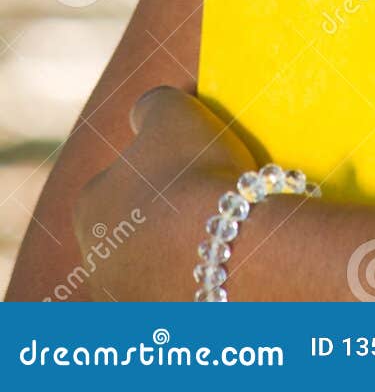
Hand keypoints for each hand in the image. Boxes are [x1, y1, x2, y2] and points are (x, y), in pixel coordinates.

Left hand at [72, 86, 257, 300]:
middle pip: (136, 222)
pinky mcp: (164, 323)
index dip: (160, 161)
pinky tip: (230, 256)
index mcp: (89, 206)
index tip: (195, 155)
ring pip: (158, 258)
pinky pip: (183, 287)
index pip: (122, 175)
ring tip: (228, 225)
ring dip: (183, 242)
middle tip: (211, 190)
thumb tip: (149, 112)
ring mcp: (129, 297)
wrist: (226, 249)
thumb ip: (151, 105)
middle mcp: (97, 258)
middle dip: (167, 207)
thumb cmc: (191, 173)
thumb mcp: (169, 110)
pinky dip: (201, 271)